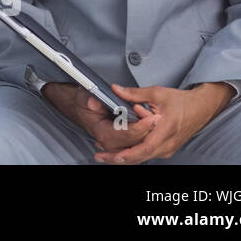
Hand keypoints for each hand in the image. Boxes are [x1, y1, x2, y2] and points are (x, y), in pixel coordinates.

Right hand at [42, 82, 158, 152]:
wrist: (81, 107)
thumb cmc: (84, 102)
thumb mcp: (85, 96)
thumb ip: (90, 100)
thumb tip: (94, 103)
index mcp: (101, 132)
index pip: (125, 134)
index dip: (140, 126)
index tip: (152, 117)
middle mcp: (109, 141)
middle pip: (136, 141)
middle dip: (149, 129)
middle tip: (158, 116)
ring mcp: (117, 144)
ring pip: (139, 143)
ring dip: (149, 133)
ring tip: (156, 119)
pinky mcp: (123, 142)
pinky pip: (138, 142)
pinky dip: (146, 135)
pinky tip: (151, 124)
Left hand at [92, 83, 233, 163]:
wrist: (201, 108)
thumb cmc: (182, 101)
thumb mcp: (157, 93)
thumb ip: (134, 93)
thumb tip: (116, 89)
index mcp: (166, 130)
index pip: (145, 148)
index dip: (129, 154)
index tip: (114, 155)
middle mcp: (167, 144)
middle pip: (141, 156)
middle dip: (119, 158)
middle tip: (100, 156)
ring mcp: (167, 148)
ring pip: (143, 157)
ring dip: (124, 157)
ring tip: (105, 154)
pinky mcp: (166, 148)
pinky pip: (147, 154)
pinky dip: (132, 153)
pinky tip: (118, 150)